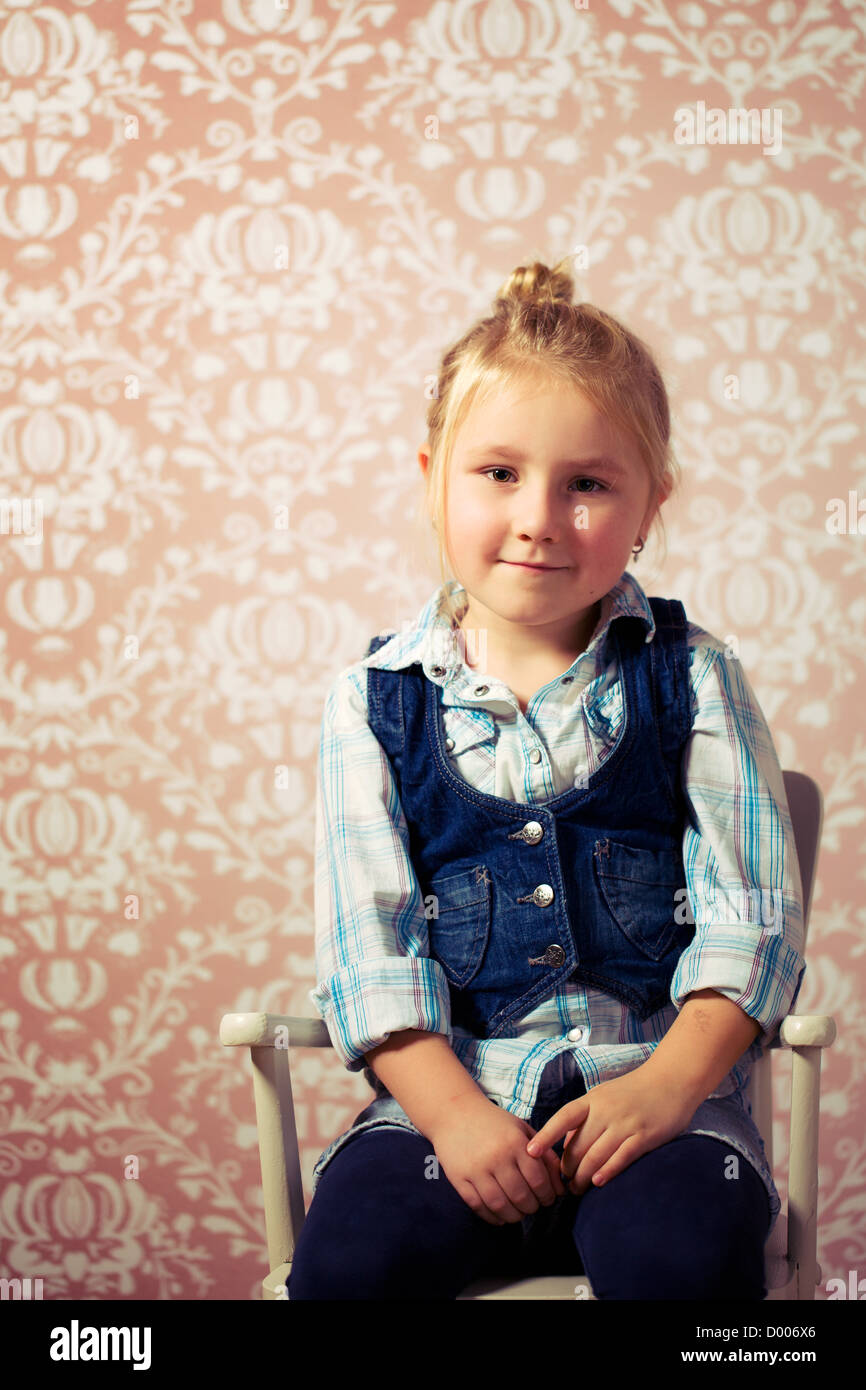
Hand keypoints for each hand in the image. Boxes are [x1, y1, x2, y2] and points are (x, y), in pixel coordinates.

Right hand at [429, 1092, 565, 1226]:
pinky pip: (478, 1206)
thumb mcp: (522, 1130)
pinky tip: (500, 1216)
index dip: (547, 1195)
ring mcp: (476, 1169)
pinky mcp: (459, 1178)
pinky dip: (492, 1217)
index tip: (548, 1199)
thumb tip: (561, 1187)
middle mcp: (496, 1156)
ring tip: (518, 1212)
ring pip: (500, 1205)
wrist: (454, 1111)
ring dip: (514, 1216)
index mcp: (514, 1142)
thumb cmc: (494, 1122)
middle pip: (521, 1196)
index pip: (538, 1180)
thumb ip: (544, 1156)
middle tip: (533, 1206)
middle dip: (532, 1207)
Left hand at [525, 1064, 699, 1196]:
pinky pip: (621, 1158)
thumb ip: (585, 1118)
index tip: (530, 1152)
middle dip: (568, 1169)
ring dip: (583, 1177)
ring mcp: (625, 1123)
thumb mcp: (604, 1096)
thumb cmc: (634, 1091)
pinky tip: (598, 1183)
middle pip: (578, 1145)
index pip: (563, 1118)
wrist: (672, 1081)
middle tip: (564, 1186)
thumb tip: (565, 1147)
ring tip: (578, 1191)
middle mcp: (606, 1111)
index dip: (546, 1135)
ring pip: (596, 1155)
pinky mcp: (644, 1136)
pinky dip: (607, 1172)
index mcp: (593, 1099)